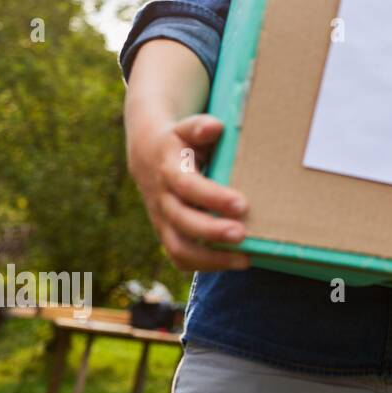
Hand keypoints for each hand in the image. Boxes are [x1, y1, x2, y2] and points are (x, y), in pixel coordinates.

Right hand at [128, 114, 250, 271]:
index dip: (213, 198)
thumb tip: (213, 127)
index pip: (188, 186)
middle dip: (212, 231)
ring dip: (210, 258)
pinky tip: (233, 263)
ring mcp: (163, 220)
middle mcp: (163, 199)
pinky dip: (204, 265)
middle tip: (243, 235)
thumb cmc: (180, 140)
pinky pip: (179, 257)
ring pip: (178, 247)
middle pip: (183, 221)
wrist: (147, 154)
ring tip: (244, 260)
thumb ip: (199, 127)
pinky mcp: (167, 233)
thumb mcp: (187, 128)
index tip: (241, 204)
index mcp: (169, 170)